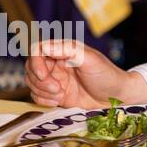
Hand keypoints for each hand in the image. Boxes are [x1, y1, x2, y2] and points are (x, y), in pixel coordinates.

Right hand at [26, 39, 146, 108]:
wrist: (115, 97)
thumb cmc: (107, 75)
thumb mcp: (91, 60)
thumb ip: (69, 51)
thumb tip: (45, 46)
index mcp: (65, 50)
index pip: (37, 50)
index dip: (35, 63)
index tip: (43, 75)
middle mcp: (57, 63)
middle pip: (31, 68)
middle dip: (40, 81)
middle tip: (58, 89)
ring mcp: (55, 78)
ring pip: (32, 83)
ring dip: (43, 91)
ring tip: (61, 94)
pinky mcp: (54, 93)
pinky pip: (37, 96)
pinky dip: (44, 100)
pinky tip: (59, 100)